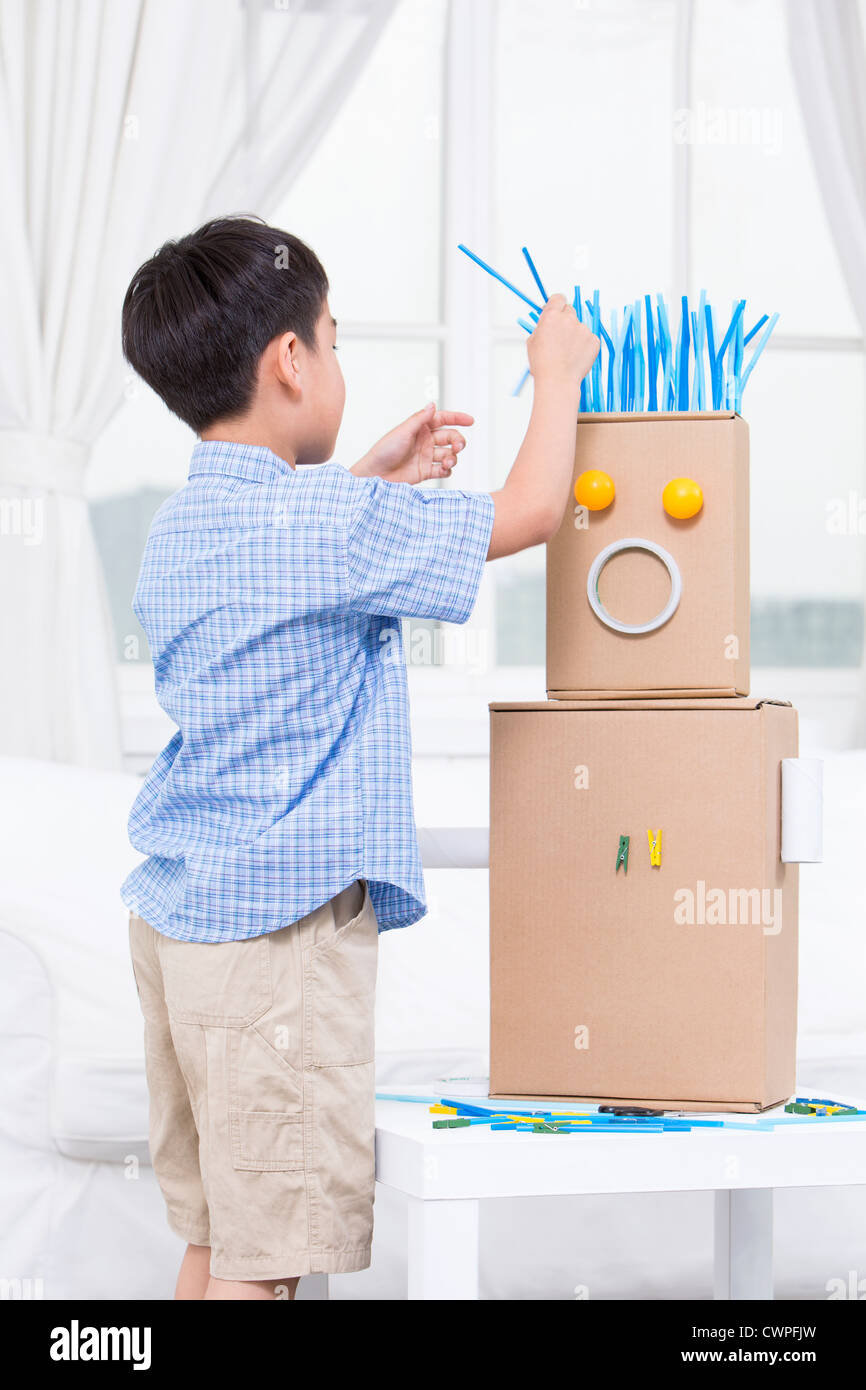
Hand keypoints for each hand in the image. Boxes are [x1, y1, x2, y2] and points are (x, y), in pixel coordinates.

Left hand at [352, 402, 472, 483]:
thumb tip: (432, 404)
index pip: (443, 419)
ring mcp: (426, 456)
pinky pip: (443, 470)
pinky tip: (444, 469)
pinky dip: (447, 470)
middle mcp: (425, 441)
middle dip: (458, 441)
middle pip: (450, 437)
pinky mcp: (426, 471)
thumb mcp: (403, 432)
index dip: (457, 418)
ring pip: (449, 454)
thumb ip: (420, 419)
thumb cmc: (384, 451)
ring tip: (447, 462)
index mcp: (420, 428)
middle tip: (457, 447)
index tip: (470, 421)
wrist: (375, 474)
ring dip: (453, 457)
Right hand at [527, 293, 598, 385]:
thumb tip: (546, 321)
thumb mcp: (532, 341)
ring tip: (567, 352)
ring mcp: (583, 329)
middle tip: (560, 336)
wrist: (558, 381)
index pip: (558, 298)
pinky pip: (589, 338)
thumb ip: (542, 326)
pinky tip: (575, 356)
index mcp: (552, 316)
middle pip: (570, 310)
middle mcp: (569, 319)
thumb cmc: (543, 364)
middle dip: (565, 320)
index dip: (556, 304)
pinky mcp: (594, 340)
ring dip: (574, 335)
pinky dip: (584, 345)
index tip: (556, 310)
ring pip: (579, 326)